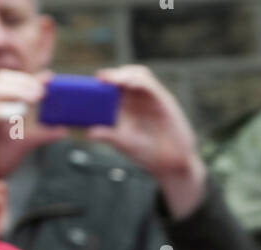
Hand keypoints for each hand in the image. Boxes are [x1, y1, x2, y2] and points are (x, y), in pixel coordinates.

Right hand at [0, 68, 67, 177]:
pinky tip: (19, 113)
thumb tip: (63, 129)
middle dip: (21, 82)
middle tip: (42, 92)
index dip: (30, 79)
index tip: (50, 78)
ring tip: (34, 99)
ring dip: (14, 91)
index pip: (12, 84)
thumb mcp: (24, 143)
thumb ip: (42, 135)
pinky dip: (2, 110)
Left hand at [90, 66, 205, 216]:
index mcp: (127, 106)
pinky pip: (151, 85)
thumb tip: (89, 132)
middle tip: (100, 78)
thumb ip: (110, 136)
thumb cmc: (148, 154)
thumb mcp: (125, 144)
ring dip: (126, 74)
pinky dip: (139, 81)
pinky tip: (129, 84)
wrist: (170, 165)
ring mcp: (152, 98)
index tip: (94, 81)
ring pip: (139, 75)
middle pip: (126, 75)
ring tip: (114, 80)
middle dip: (113, 74)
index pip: (115, 85)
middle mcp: (139, 98)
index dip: (105, 80)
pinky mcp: (164, 100)